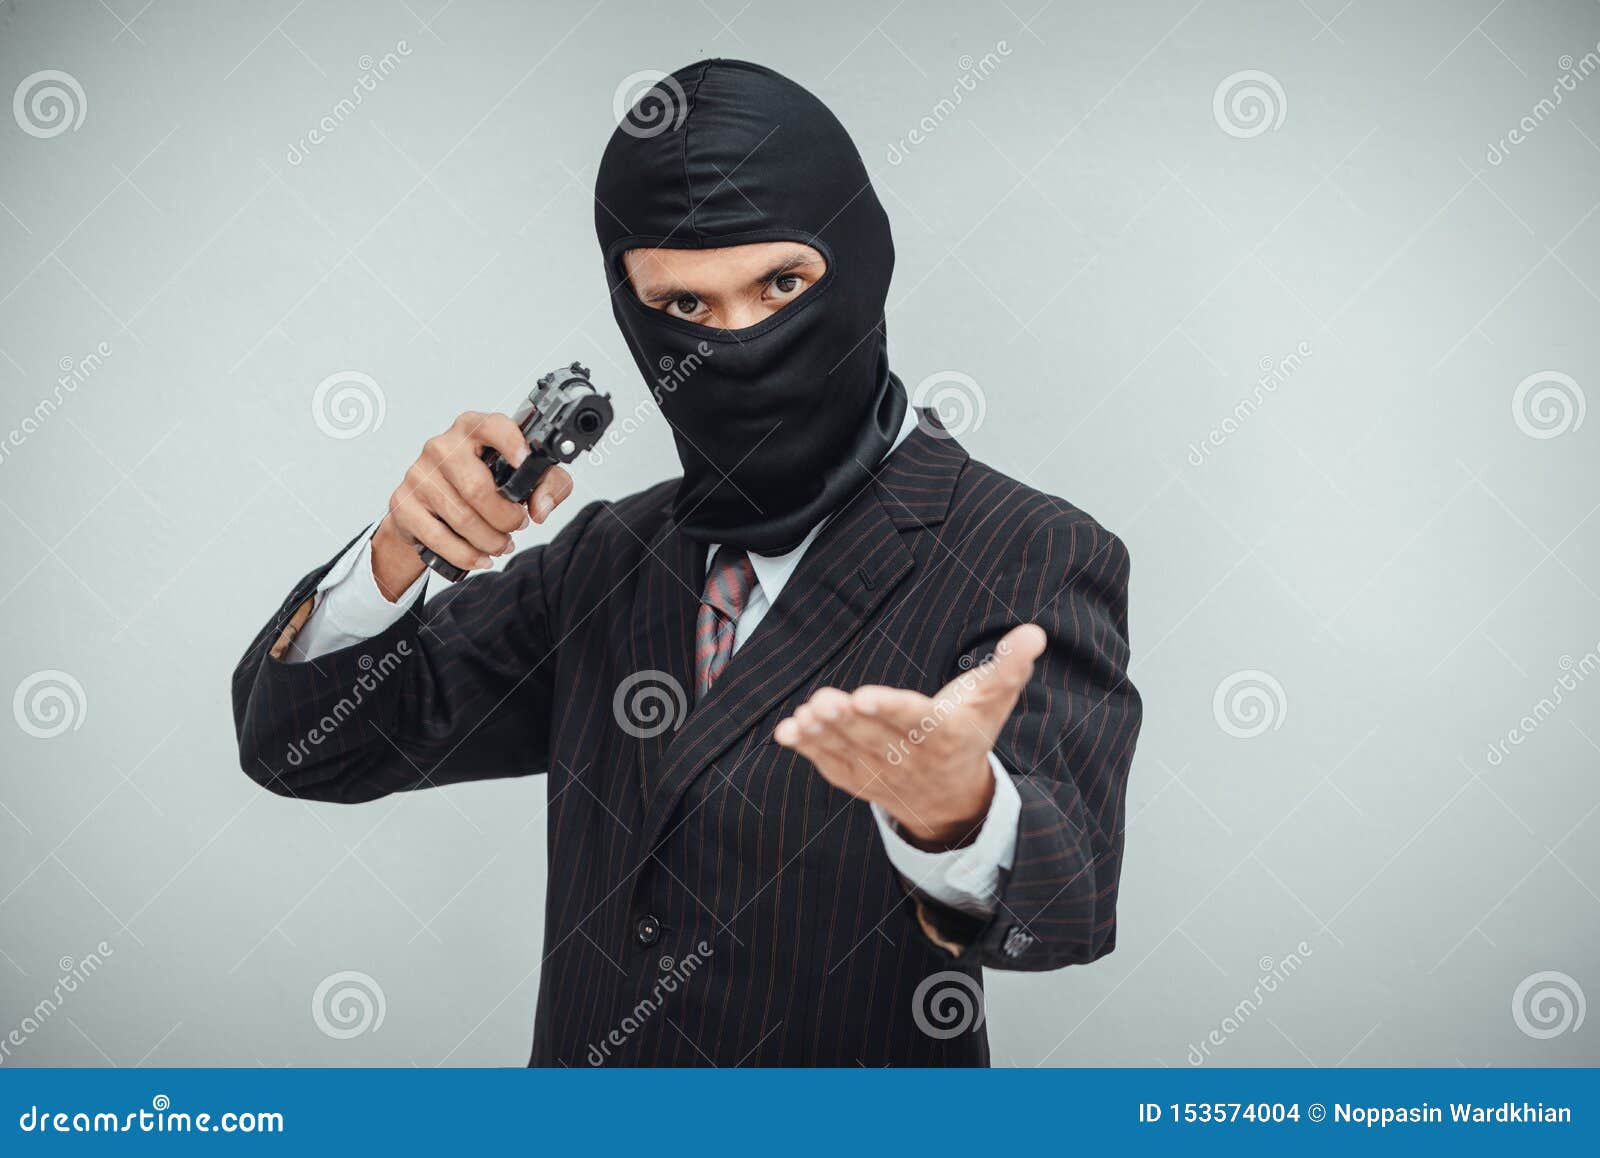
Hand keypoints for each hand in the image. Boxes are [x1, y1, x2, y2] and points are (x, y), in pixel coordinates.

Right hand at [370, 410, 573, 599]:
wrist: (430, 507)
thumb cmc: (480, 484)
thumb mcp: (523, 477)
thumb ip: (549, 484)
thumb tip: (541, 508)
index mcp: (473, 428)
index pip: (493, 426)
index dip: (511, 443)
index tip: (525, 462)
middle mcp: (443, 447)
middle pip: (478, 489)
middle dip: (506, 518)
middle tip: (517, 525)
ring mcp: (419, 475)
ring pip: (462, 519)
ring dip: (490, 541)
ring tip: (501, 543)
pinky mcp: (404, 504)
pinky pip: (439, 539)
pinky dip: (466, 555)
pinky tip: (480, 557)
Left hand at [774, 623, 1046, 848]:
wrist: (954, 799)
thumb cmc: (971, 732)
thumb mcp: (994, 700)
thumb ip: (1010, 666)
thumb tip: (1034, 633)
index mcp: (945, 735)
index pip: (914, 720)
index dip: (889, 708)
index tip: (863, 695)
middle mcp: (912, 759)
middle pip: (875, 737)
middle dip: (846, 719)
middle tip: (822, 701)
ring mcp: (882, 774)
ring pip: (848, 752)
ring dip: (823, 734)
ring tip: (805, 715)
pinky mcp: (857, 780)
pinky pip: (830, 766)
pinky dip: (808, 751)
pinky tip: (787, 732)